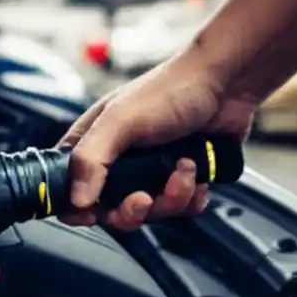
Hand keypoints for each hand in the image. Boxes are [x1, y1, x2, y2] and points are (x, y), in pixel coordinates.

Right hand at [58, 52, 255, 230]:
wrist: (227, 83)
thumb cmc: (172, 89)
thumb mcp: (121, 120)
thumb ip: (92, 159)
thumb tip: (76, 199)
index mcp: (93, 144)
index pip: (69, 188)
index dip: (78, 208)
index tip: (94, 214)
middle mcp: (118, 161)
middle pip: (111, 211)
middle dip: (132, 210)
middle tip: (144, 198)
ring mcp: (150, 172)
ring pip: (150, 213)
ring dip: (171, 198)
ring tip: (184, 170)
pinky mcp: (179, 179)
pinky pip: (180, 209)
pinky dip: (191, 197)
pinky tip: (198, 173)